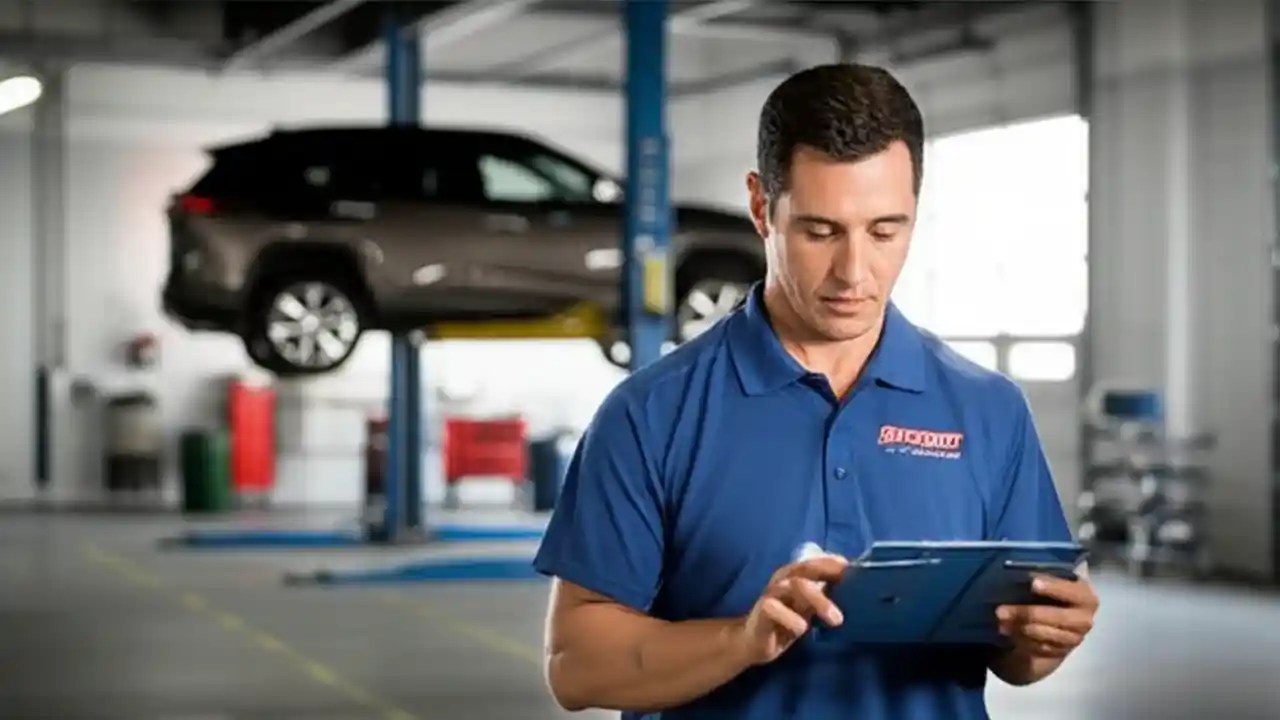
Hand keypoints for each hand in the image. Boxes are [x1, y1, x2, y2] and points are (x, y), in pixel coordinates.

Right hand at [734, 555, 849, 665]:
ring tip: (836, 620)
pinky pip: (774, 608)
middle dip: (830, 576)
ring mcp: (772, 593)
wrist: (754, 641)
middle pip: (808, 569)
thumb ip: (826, 596)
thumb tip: (857, 591)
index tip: (858, 572)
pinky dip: (791, 618)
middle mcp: (784, 578)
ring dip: (819, 600)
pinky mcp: (761, 610)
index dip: (836, 564)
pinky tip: (802, 629)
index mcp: (796, 574)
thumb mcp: (809, 607)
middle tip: (853, 593)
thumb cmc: (787, 621)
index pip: (818, 561)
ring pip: (796, 586)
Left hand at [996, 572, 1098, 659]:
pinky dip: (1021, 639)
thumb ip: (1046, 578)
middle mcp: (1084, 620)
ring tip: (1001, 621)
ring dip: (1019, 627)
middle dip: (1025, 613)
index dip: (1053, 587)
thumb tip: (1026, 573)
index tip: (1033, 583)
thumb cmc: (1054, 595)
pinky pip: (1038, 647)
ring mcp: (1073, 639)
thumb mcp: (1053, 583)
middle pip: (1054, 617)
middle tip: (1000, 610)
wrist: (1058, 623)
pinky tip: (1008, 631)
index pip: (1072, 592)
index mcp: (1086, 597)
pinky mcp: (1060, 652)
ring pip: (1043, 634)